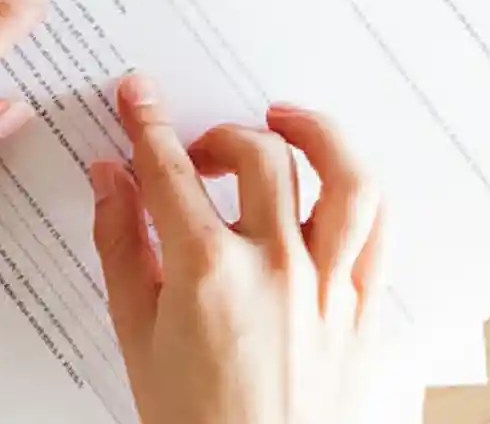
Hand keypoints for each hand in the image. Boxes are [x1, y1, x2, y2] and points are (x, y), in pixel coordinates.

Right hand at [91, 75, 385, 423]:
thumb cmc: (192, 422)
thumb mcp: (135, 333)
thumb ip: (121, 245)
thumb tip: (109, 180)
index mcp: (209, 273)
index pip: (171, 170)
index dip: (148, 123)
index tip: (139, 98)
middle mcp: (277, 268)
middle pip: (260, 156)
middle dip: (219, 136)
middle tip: (196, 151)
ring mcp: (330, 288)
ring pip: (345, 179)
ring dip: (316, 136)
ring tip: (286, 123)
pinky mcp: (363, 310)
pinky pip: (381, 233)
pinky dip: (361, 195)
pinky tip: (333, 185)